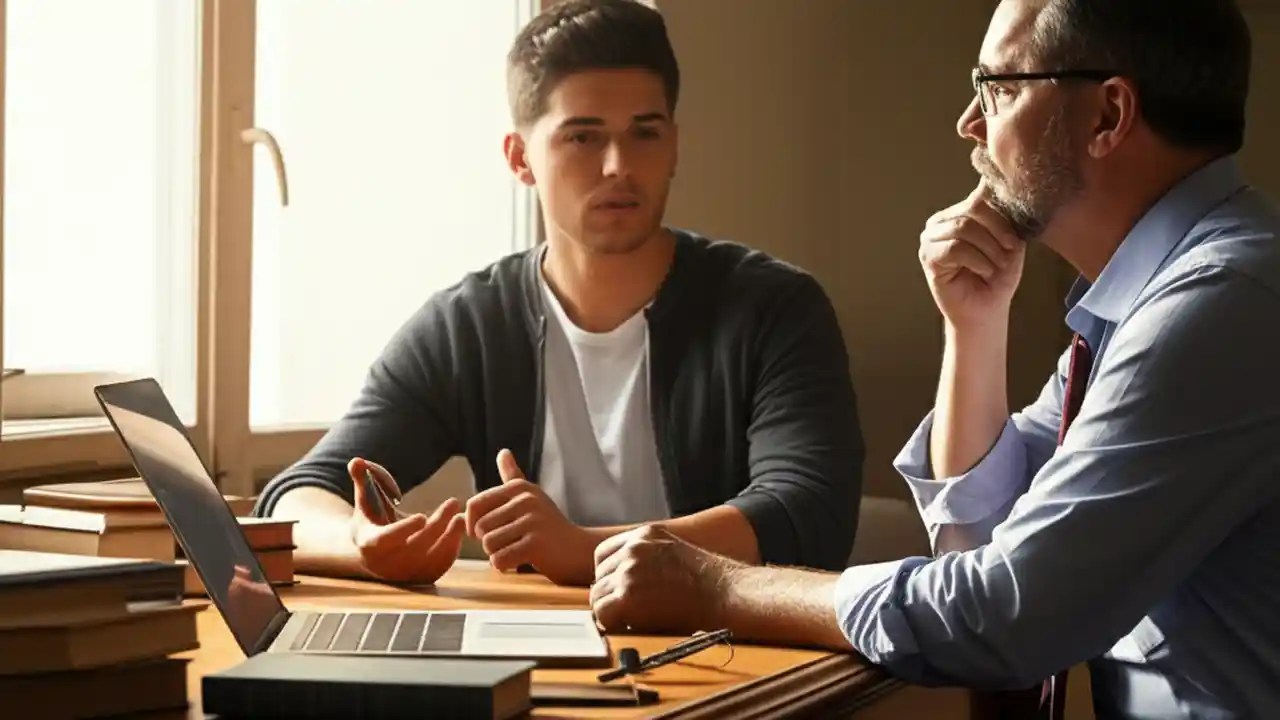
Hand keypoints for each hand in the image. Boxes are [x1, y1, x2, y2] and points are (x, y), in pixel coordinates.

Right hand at [347, 457, 464, 583]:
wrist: (376, 550)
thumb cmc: (372, 517)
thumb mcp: (365, 499)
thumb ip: (362, 479)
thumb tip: (357, 461)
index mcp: (370, 544)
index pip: (386, 540)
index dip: (404, 530)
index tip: (422, 516)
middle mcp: (387, 564)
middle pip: (415, 547)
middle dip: (436, 525)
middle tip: (453, 503)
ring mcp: (406, 574)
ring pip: (431, 559)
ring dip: (448, 538)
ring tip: (459, 516)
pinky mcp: (422, 577)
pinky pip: (440, 565)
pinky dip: (452, 548)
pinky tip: (458, 528)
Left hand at [465, 449, 595, 585]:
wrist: (578, 550)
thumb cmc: (547, 525)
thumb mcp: (529, 498)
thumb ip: (512, 477)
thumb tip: (503, 452)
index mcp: (518, 487)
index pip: (474, 504)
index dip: (472, 524)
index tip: (482, 534)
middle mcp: (525, 500)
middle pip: (480, 528)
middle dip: (488, 542)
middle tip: (509, 544)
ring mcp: (532, 521)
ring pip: (488, 544)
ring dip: (497, 555)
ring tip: (516, 551)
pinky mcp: (536, 544)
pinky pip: (500, 559)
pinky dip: (503, 566)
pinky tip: (518, 563)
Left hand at [590, 525, 738, 633]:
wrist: (727, 593)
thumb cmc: (709, 581)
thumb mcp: (674, 551)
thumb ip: (647, 557)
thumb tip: (621, 580)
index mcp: (645, 534)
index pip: (603, 553)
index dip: (608, 575)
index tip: (619, 590)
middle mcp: (633, 548)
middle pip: (599, 576)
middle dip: (610, 594)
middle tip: (628, 610)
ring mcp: (629, 570)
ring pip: (598, 595)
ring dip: (611, 610)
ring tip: (633, 619)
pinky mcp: (629, 595)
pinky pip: (602, 613)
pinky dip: (612, 623)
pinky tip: (631, 625)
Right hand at [919, 180, 1025, 328]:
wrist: (987, 310)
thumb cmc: (998, 277)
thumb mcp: (1009, 241)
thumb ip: (1006, 215)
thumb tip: (1004, 185)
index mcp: (960, 212)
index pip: (979, 196)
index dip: (1001, 211)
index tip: (1014, 235)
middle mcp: (942, 221)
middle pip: (972, 208)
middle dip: (998, 230)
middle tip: (1009, 251)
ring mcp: (931, 238)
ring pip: (964, 227)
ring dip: (989, 249)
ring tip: (996, 266)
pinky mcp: (928, 256)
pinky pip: (955, 248)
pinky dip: (976, 260)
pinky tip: (984, 272)